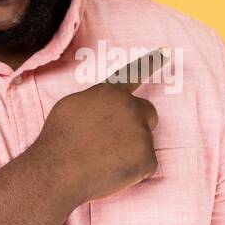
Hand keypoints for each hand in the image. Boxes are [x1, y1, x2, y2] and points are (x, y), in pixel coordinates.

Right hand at [32, 47, 170, 204]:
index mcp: (111, 93)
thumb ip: (96, 101)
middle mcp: (131, 108)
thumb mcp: (71, 106)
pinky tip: (110, 172)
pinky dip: (132, 171)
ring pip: (144, 142)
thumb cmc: (58, 140)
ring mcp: (141, 133)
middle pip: (148, 113)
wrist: (58, 172)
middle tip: (115, 141)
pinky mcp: (147, 158)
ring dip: (130, 150)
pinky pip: (145, 165)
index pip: (134, 73)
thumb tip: (105, 106)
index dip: (151, 62)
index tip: (166, 52)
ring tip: (103, 159)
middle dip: (138, 125)